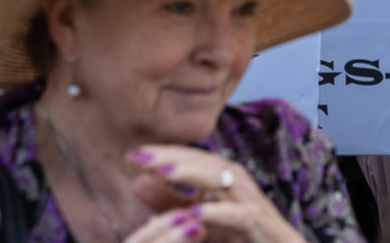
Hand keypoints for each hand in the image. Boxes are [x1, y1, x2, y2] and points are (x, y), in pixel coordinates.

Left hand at [127, 144, 304, 242]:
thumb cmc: (237, 236)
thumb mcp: (195, 219)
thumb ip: (169, 203)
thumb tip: (138, 181)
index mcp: (222, 179)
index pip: (191, 159)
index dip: (163, 155)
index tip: (131, 156)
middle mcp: (237, 183)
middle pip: (205, 162)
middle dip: (173, 157)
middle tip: (139, 156)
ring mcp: (249, 202)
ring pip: (222, 180)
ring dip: (192, 174)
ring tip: (162, 172)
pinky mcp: (257, 223)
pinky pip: (237, 215)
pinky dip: (216, 212)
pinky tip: (194, 212)